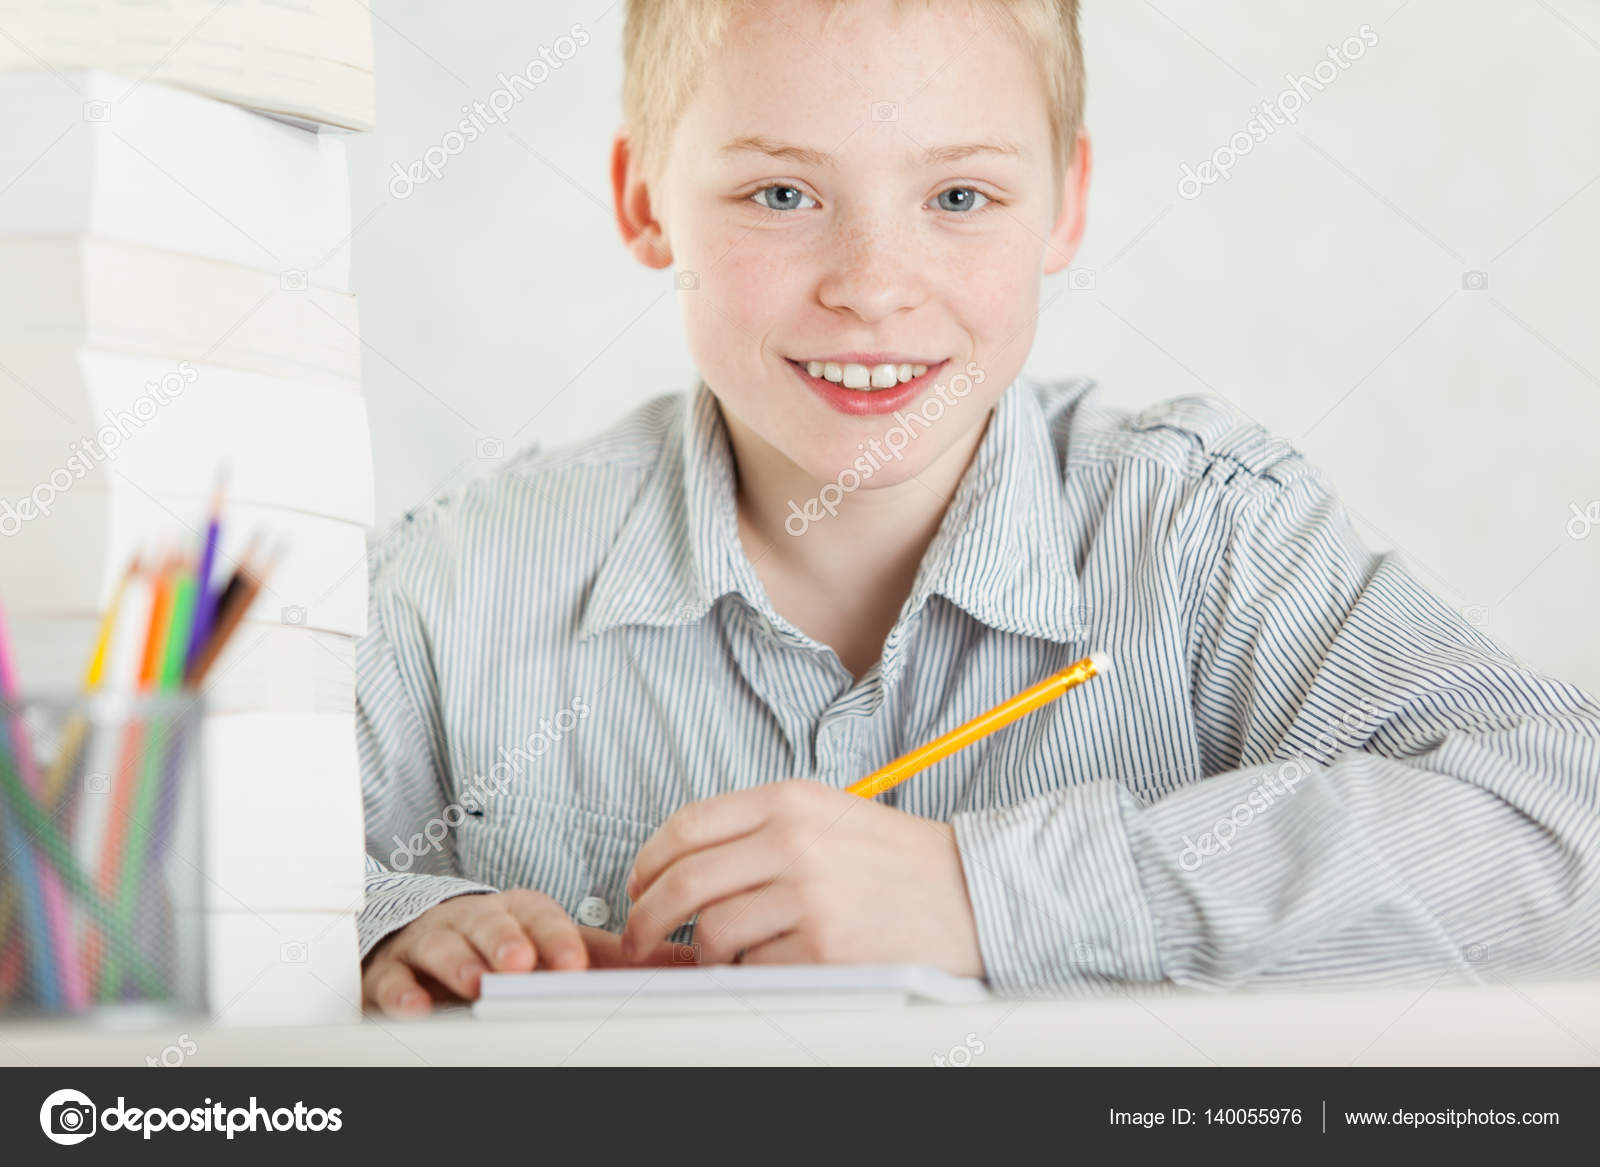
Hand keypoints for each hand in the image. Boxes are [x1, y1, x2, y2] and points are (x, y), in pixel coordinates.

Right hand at [362, 890, 695, 1016]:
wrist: (429, 939)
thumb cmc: (508, 943)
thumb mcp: (562, 946)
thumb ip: (618, 956)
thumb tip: (687, 960)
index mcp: (521, 910)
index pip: (541, 916)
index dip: (556, 938)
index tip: (572, 963)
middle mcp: (476, 918)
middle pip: (491, 923)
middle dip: (508, 942)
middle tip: (522, 964)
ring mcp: (433, 940)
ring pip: (444, 945)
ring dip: (459, 964)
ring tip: (478, 982)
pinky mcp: (395, 967)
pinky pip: (394, 977)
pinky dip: (402, 991)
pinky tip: (415, 1008)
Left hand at [621, 780, 983, 976]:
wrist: (968, 893)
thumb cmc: (895, 858)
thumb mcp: (828, 813)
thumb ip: (760, 824)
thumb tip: (682, 861)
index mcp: (789, 801)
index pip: (688, 826)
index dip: (648, 861)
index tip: (637, 885)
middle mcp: (794, 841)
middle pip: (686, 882)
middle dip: (648, 918)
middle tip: (641, 938)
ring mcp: (808, 896)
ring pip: (714, 932)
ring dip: (705, 955)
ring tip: (721, 958)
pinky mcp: (824, 947)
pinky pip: (754, 969)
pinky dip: (749, 975)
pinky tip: (768, 965)